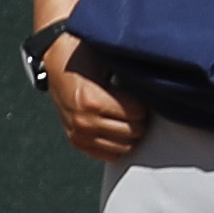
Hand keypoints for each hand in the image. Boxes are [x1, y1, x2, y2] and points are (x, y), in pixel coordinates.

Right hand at [39, 34, 150, 162]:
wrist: (57, 62)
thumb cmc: (85, 57)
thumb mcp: (108, 59)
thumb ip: (130, 76)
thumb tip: (156, 87)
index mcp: (93, 102)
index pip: (137, 114)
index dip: (141, 103)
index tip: (136, 94)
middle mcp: (84, 122)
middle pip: (133, 132)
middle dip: (137, 119)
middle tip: (131, 105)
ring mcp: (79, 134)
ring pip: (123, 147)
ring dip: (128, 133)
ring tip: (123, 116)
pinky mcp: (76, 141)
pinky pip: (108, 155)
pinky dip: (115, 143)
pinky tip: (114, 127)